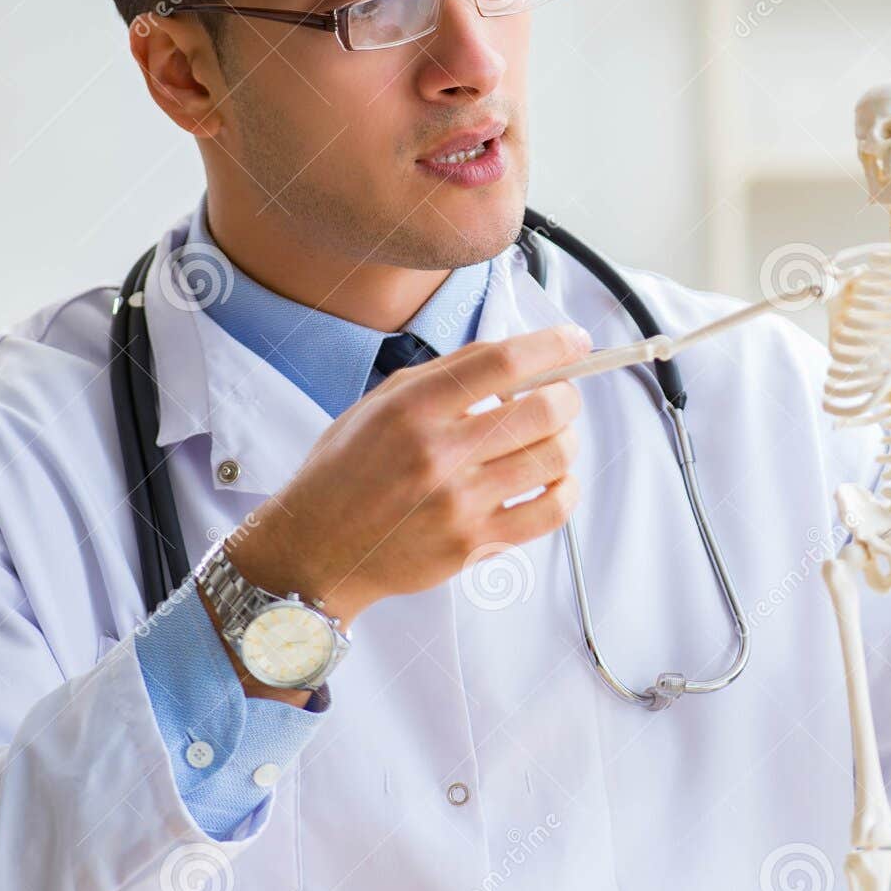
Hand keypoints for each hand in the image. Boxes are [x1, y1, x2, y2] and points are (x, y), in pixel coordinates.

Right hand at [222, 322, 591, 629]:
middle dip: (567, 395)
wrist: (316, 549)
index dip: (552, 345)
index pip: (503, 362)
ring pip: (555, 457)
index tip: (574, 341)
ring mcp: (458, 502)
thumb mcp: (381, 404)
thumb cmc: (347, 473)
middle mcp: (438, 452)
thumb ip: (445, 376)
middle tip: (561, 397)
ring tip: (550, 439)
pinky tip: (553, 481)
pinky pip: (550, 512)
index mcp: (413, 407)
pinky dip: (566, 490)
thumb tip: (515, 356)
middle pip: (543, 408)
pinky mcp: (474, 545)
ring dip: (566, 440)